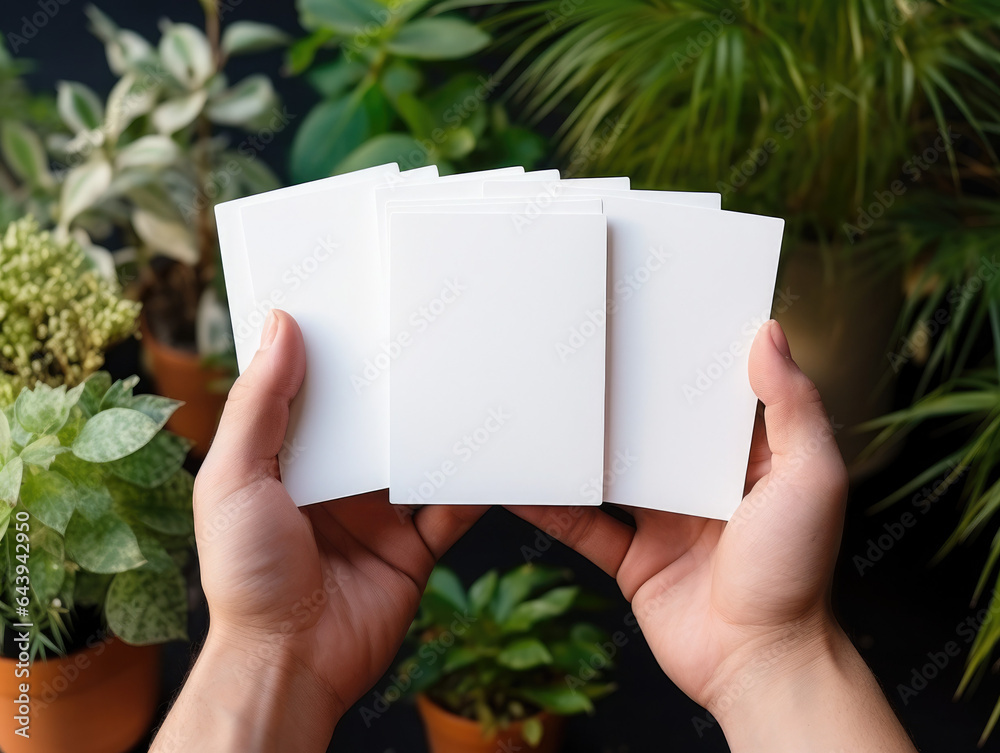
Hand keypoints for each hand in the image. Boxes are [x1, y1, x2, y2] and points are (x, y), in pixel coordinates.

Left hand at [154, 310, 484, 751]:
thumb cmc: (246, 576)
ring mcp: (378, 513)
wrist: (292, 662)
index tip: (360, 306)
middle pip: (375, 420)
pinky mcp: (415, 545)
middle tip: (427, 329)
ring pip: (418, 455)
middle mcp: (335, 481)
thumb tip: (281, 326)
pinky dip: (473, 484)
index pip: (314, 393)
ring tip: (468, 379)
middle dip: (398, 382)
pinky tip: (491, 454)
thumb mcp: (235, 478)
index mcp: (287, 460)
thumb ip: (259, 405)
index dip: (333, 352)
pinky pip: (452, 507)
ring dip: (440, 426)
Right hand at [508, 320, 914, 750]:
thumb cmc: (796, 571)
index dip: (686, 358)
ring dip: (579, 445)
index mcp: (745, 458)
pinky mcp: (631, 558)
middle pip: (651, 430)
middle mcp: (701, 483)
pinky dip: (551, 505)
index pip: (710, 395)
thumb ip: (793, 406)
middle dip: (620, 396)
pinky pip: (582, 525)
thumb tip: (769, 332)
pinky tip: (522, 480)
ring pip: (610, 472)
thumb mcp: (811, 477)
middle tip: (579, 349)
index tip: (652, 315)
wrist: (760, 663)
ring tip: (539, 403)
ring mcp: (662, 521)